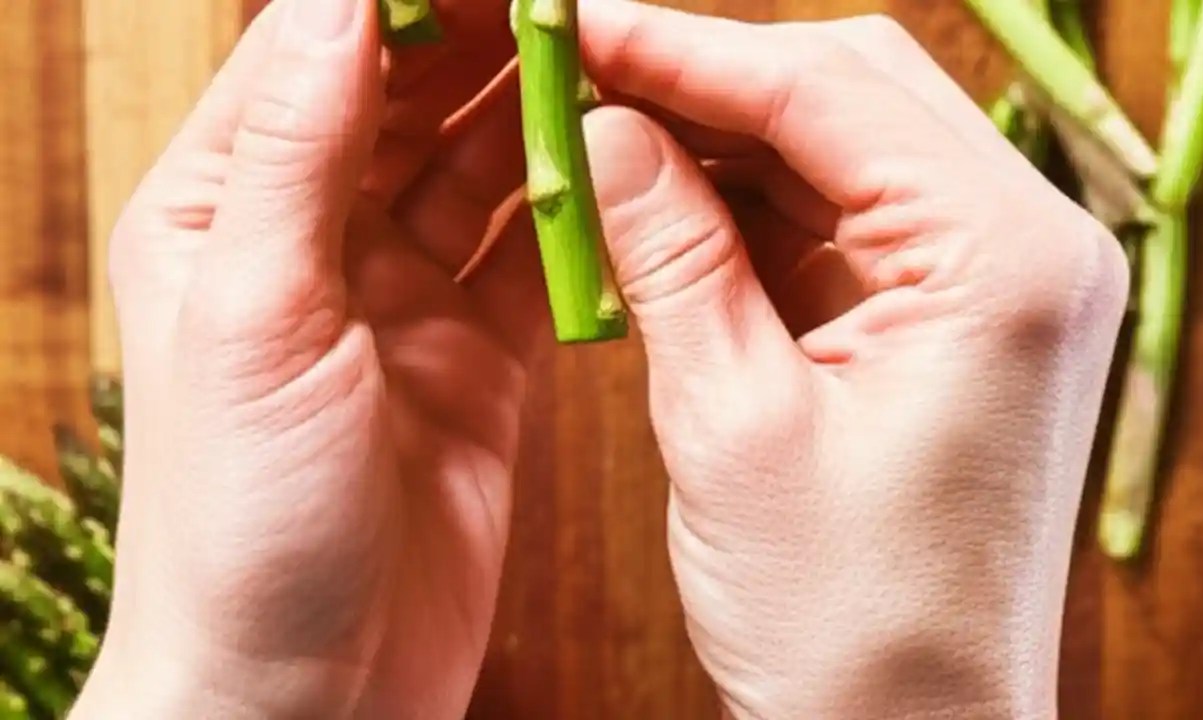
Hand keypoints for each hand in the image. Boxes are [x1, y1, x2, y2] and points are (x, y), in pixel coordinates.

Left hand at [70, 0, 543, 715]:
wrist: (303, 692)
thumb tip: (341, 1)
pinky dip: (579, 219)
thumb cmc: (239, 524)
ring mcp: (404, 305)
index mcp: (226, 214)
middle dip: (486, 46)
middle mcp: (315, 248)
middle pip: (410, 104)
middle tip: (573, 4)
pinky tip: (622, 176)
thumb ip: (301, 155)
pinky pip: (535, 263)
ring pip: (483, 175)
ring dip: (541, 121)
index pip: (318, 57)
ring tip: (614, 62)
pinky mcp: (477, 364)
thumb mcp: (256, 318)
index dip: (399, 1)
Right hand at [577, 2, 1127, 717]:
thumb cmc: (841, 619)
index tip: (583, 20)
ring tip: (606, 139)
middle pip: (851, 93)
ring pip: (842, 149)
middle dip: (711, 78)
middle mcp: (1026, 248)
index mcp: (1002, 260)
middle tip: (586, 72)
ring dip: (723, 140)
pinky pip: (841, 221)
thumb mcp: (730, 422)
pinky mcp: (952, 321)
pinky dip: (751, 206)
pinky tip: (664, 206)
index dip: (689, 47)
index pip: (829, 91)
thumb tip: (607, 126)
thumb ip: (670, 252)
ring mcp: (995, 282)